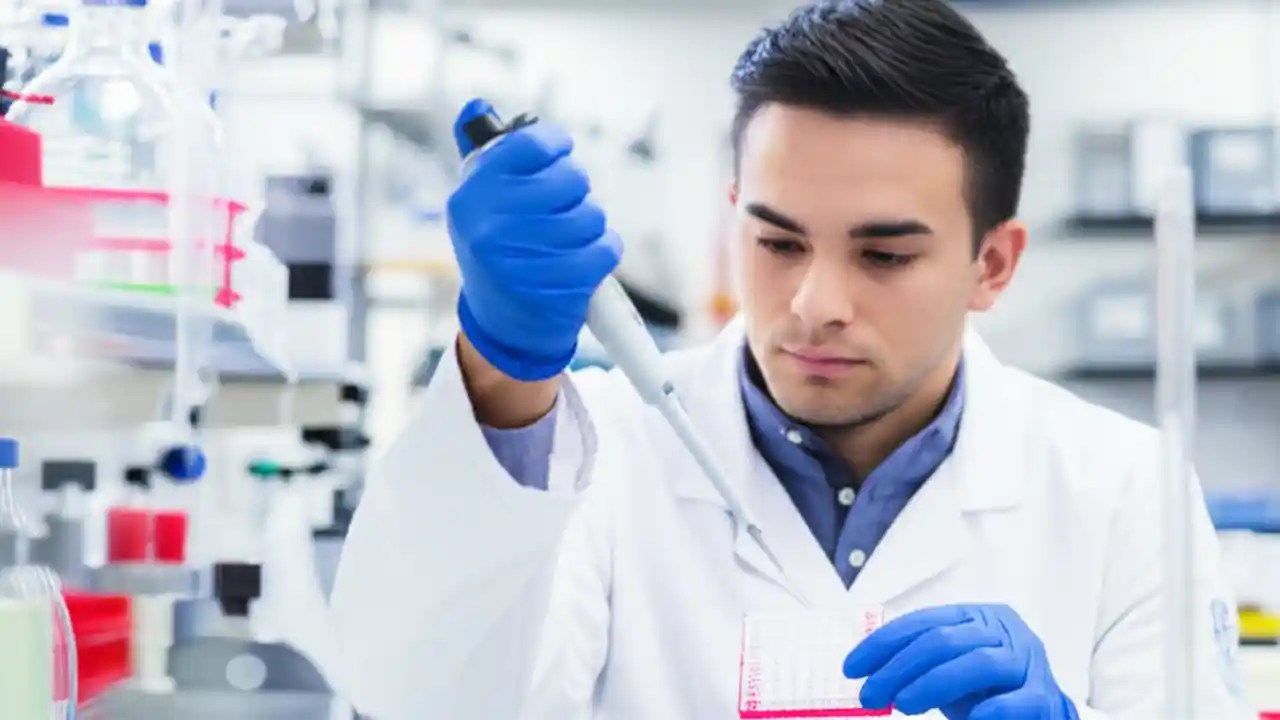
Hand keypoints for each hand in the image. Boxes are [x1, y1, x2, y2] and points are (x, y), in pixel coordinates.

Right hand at [448, 98, 621, 380]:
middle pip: (570, 178)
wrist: (504, 327)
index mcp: (471, 198)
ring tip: (569, 240)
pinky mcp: (561, 286)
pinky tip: (585, 260)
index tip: (561, 152)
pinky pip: (607, 246)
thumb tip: (476, 104)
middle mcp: (492, 227)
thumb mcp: (479, 206)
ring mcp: (526, 260)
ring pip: (592, 214)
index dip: (556, 146)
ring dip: (590, 225)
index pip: (529, 147)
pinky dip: (604, 250)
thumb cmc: (498, 252)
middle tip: (562, 208)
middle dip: (575, 192)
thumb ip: (486, 157)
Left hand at [843, 604, 1078, 718]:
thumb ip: (917, 665)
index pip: (922, 623)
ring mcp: (1028, 663)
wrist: (1039, 715)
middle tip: (870, 695)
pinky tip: (968, 719)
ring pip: (979, 664)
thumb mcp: (947, 670)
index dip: (882, 644)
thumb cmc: (985, 691)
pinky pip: (1018, 700)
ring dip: (933, 684)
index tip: (852, 669)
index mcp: (976, 618)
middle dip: (899, 668)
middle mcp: (1004, 632)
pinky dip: (991, 710)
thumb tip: (866, 675)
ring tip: (903, 704)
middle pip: (944, 641)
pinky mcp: (1044, 696)